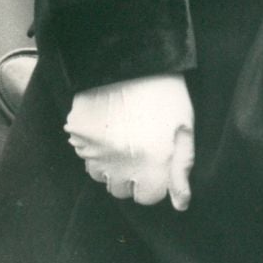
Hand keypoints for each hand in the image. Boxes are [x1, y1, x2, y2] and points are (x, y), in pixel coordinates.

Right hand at [64, 72, 194, 210]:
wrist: (130, 58)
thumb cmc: (164, 93)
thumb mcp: (184, 129)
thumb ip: (182, 169)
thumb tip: (181, 204)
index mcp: (152, 166)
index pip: (148, 197)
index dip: (154, 180)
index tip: (156, 162)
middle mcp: (122, 166)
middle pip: (121, 190)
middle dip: (130, 176)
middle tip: (139, 147)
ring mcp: (96, 152)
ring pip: (100, 176)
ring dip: (110, 165)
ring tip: (122, 137)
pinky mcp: (78, 137)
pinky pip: (84, 154)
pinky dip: (93, 148)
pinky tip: (107, 127)